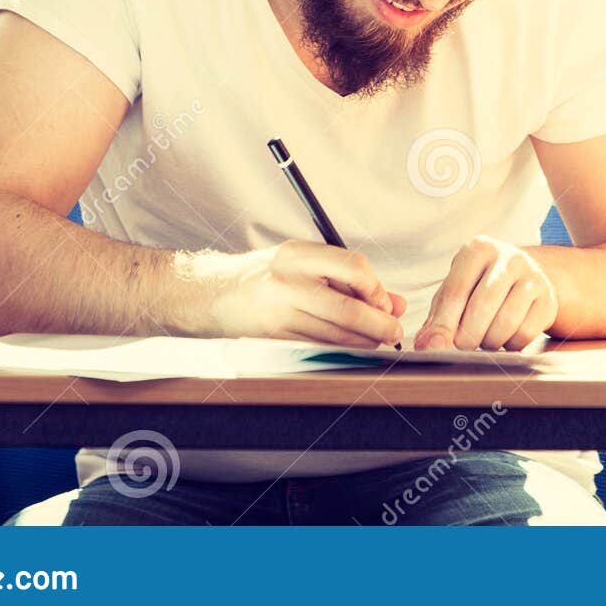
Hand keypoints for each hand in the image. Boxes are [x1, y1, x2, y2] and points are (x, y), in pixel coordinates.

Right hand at [204, 240, 406, 346]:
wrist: (212, 293)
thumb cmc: (264, 276)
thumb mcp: (303, 263)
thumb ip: (348, 280)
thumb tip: (393, 301)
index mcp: (297, 254)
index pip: (352, 267)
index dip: (376, 288)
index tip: (385, 301)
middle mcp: (286, 281)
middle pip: (347, 309)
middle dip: (378, 324)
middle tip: (393, 330)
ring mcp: (277, 313)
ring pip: (334, 334)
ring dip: (363, 341)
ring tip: (376, 340)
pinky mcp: (272, 339)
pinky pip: (316, 348)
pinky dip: (340, 350)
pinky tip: (350, 348)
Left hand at [415, 236, 557, 351]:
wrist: (525, 277)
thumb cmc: (480, 286)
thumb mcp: (457, 292)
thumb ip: (438, 318)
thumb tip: (425, 345)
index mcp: (478, 250)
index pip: (456, 290)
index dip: (443, 323)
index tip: (435, 347)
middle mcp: (508, 257)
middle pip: (482, 306)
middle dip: (468, 336)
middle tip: (462, 346)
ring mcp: (532, 276)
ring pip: (506, 322)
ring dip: (490, 342)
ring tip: (484, 339)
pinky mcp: (548, 298)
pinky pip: (526, 333)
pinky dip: (511, 344)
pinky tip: (505, 337)